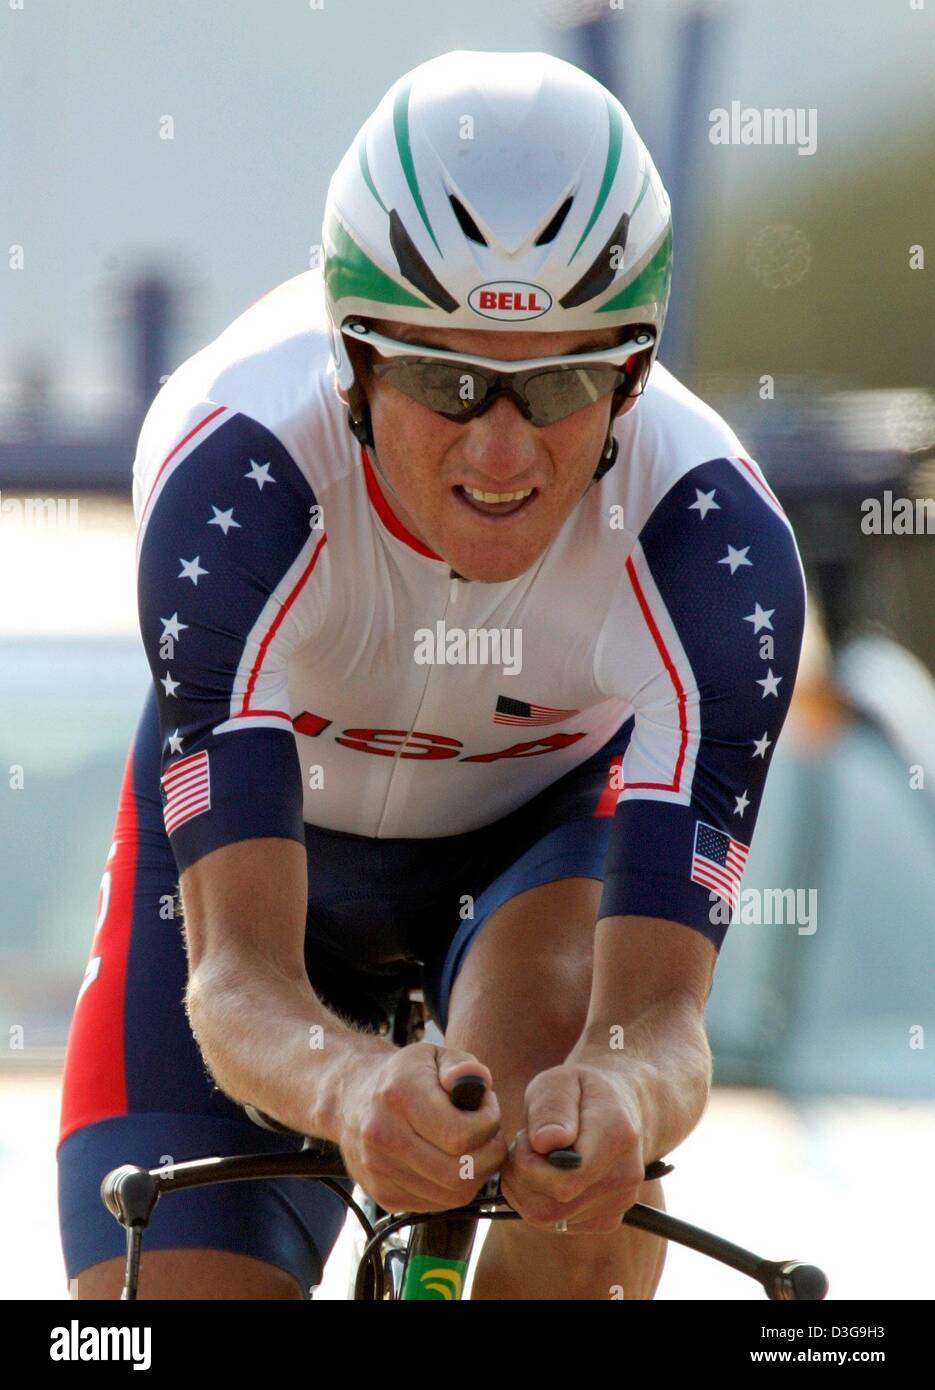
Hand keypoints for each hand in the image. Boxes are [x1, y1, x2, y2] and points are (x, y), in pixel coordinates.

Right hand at [339, 1041, 507, 1212]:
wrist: (351, 1100)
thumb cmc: (406, 1076)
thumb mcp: (434, 1054)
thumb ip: (461, 1064)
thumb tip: (479, 1080)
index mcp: (400, 1095)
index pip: (460, 1134)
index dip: (488, 1124)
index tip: (488, 1108)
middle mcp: (383, 1135)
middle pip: (459, 1173)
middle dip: (490, 1156)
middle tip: (490, 1135)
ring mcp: (379, 1170)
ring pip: (453, 1195)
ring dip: (476, 1174)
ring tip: (472, 1147)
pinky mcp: (382, 1195)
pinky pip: (437, 1205)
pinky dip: (454, 1188)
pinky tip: (450, 1161)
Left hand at [500, 1063, 646, 1234]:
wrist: (619, 1105)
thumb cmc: (582, 1089)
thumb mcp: (560, 1081)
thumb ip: (551, 1108)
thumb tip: (545, 1142)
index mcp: (617, 1136)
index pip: (563, 1179)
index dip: (528, 1162)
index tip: (528, 1137)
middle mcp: (625, 1176)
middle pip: (551, 1205)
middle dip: (521, 1176)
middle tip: (525, 1144)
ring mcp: (619, 1202)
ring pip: (548, 1219)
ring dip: (525, 1189)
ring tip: (535, 1156)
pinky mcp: (607, 1219)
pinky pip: (557, 1224)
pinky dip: (538, 1201)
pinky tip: (546, 1173)